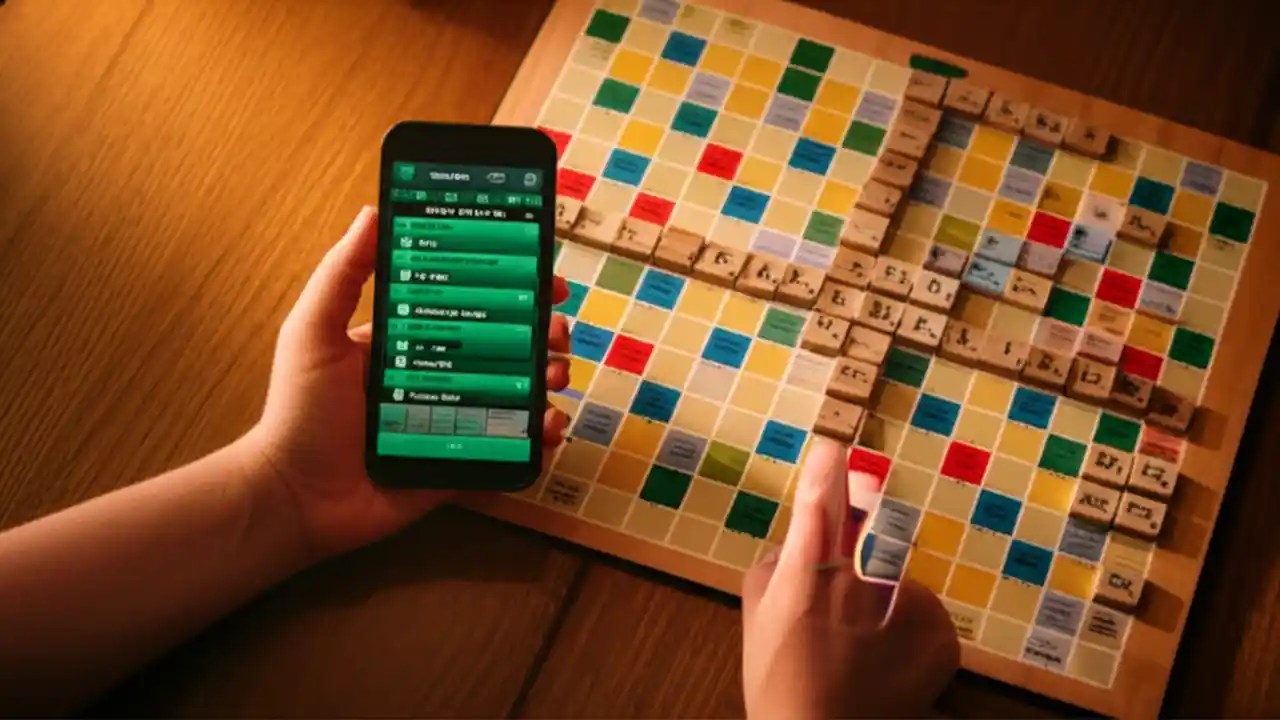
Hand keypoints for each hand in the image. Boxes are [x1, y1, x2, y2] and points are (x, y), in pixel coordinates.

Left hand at [247, 207, 570, 560]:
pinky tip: (550, 427)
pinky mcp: (463, 463)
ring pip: (520, 394)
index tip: (544, 278)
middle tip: (558, 331)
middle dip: (543, 334)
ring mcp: (456, 421)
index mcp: (412, 339)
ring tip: (555, 376)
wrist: (296, 496)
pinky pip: (513, 448)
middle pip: (508, 346)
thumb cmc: (299, 410)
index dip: (513, 288)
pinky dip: (541, 438)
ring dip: (549, 379)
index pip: (473, 303)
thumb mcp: (314, 332)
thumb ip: (342, 274)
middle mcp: (441, 375)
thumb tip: (372, 210)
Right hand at [741, 438, 958, 718]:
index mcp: (801, 581)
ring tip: (863, 641)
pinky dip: (909, 624)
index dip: (822, 476)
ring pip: (892, 575)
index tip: (832, 448)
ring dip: (880, 593)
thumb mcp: (756, 623)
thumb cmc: (777, 684)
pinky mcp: (937, 636)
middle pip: (865, 531)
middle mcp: (851, 589)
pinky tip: (890, 657)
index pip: (812, 512)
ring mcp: (898, 612)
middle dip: (864, 516)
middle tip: (861, 518)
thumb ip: (770, 571)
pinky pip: (921, 608)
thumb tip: (790, 544)